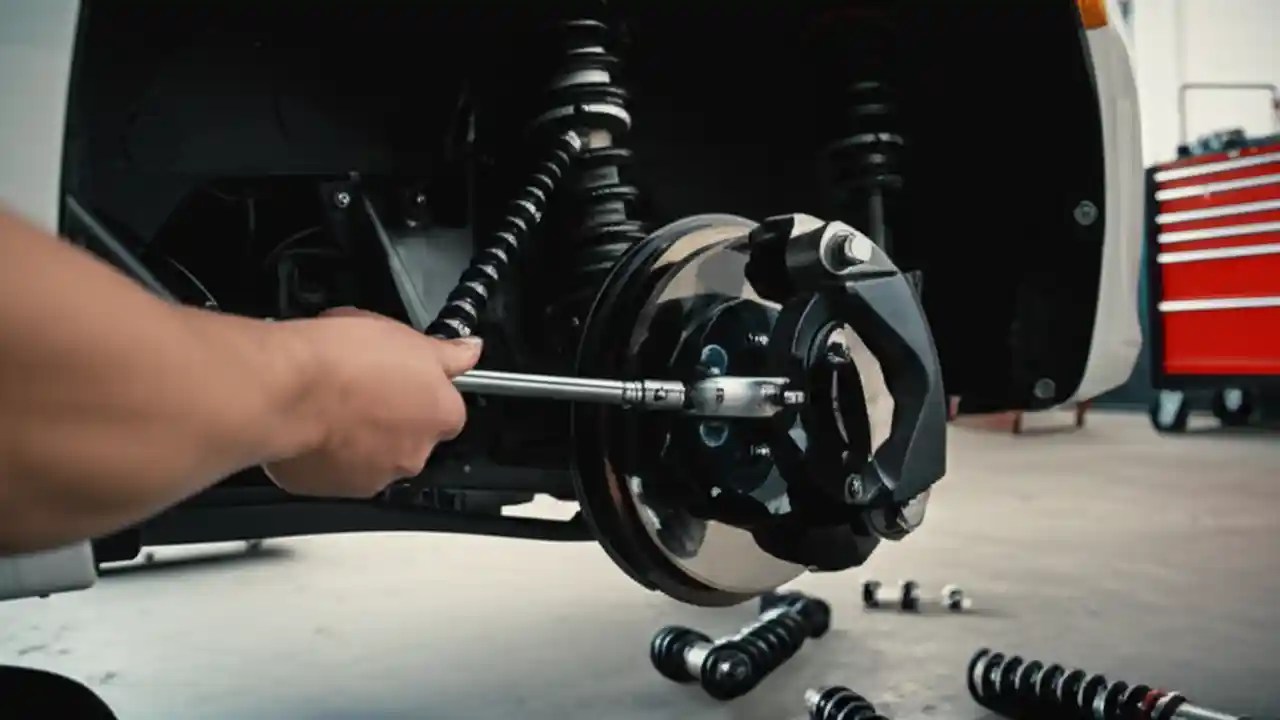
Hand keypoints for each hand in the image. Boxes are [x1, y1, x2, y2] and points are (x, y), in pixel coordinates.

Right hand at [264, 307, 480, 497]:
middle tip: (359, 385)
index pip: (444, 407)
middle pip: (410, 436)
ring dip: (358, 437)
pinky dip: (325, 453)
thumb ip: (448, 353)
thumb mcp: (409, 338)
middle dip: (388, 416)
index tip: (397, 374)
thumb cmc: (345, 360)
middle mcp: (414, 455)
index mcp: (441, 416)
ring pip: (372, 456)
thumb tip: (470, 351)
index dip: (418, 388)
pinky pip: (333, 470)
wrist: (287, 389)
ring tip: (330, 404)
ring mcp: (373, 477)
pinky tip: (310, 423)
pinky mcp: (330, 489)